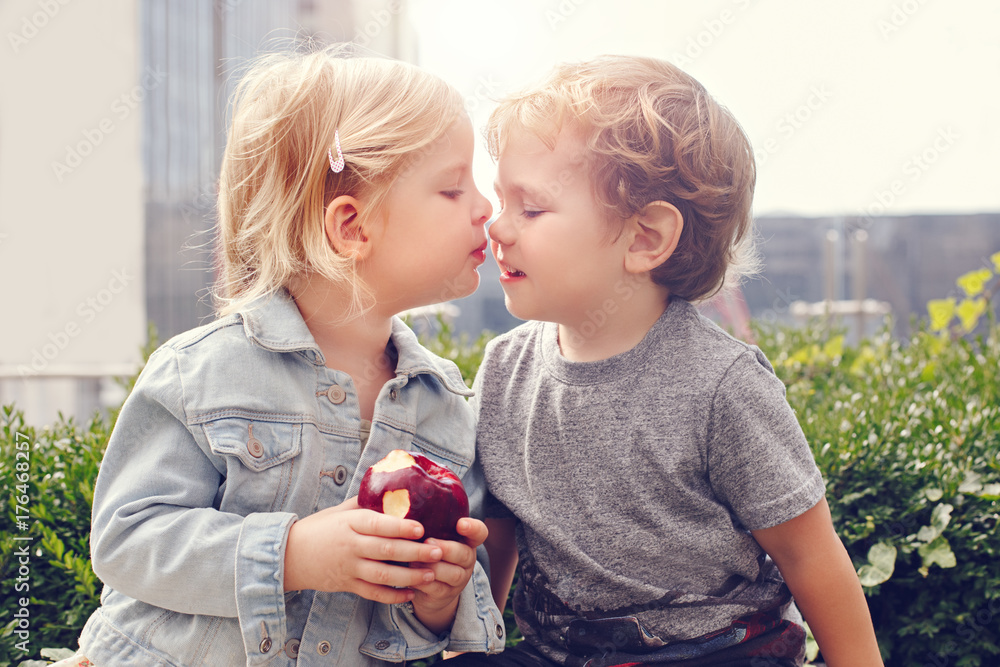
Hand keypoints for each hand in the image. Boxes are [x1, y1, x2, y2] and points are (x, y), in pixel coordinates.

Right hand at [283, 496, 444, 603]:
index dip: (400, 527)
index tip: (422, 528)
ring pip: (382, 575)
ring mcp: (349, 568)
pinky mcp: (347, 585)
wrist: (289, 555)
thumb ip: (365, 503)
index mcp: (350, 523)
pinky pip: (372, 593)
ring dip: (408, 577)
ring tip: (431, 574)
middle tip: (438, 551)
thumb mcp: (339, 511)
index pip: (378, 524)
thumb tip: (392, 488)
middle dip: (414, 552)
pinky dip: (392, 596)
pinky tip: (410, 594)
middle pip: (386, 550)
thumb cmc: (319, 528)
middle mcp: (351, 546)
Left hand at [410, 517, 488, 633]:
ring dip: (433, 567)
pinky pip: (438, 589)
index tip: (461, 523)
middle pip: (464, 554)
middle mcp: (467, 560)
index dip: (473, 528)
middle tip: (427, 543)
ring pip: (452, 574)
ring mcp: (459, 579)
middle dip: (446, 549)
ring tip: (414, 560)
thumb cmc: (429, 552)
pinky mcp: (446, 595)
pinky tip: (411, 576)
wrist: (430, 589)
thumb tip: (405, 502)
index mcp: (466, 541)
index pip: (479, 532)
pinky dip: (423, 582)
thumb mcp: (433, 536)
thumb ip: (429, 522)